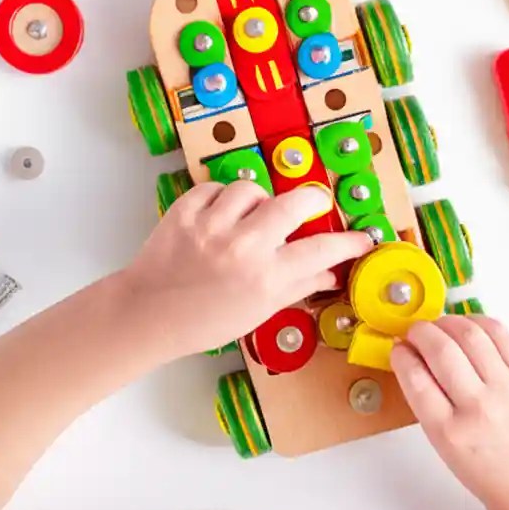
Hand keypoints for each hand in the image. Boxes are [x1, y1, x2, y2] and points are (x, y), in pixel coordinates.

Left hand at [120, 181, 373, 358]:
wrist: (148, 314)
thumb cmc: (205, 321)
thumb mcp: (258, 312)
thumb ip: (296, 287)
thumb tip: (329, 273)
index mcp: (266, 278)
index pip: (323, 249)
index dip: (349, 241)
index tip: (360, 237)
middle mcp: (243, 247)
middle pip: (295, 203)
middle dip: (313, 200)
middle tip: (313, 206)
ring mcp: (212, 226)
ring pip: (252, 189)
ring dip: (258, 200)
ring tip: (252, 217)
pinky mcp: (185, 211)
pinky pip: (215, 188)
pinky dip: (221, 198)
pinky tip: (221, 215)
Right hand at [391, 316, 508, 509]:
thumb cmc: (483, 465)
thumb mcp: (441, 443)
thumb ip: (425, 400)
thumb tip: (410, 354)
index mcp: (449, 432)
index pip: (415, 378)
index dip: (401, 354)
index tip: (398, 348)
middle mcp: (479, 407)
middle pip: (440, 349)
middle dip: (420, 332)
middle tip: (414, 332)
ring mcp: (506, 388)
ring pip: (469, 333)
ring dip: (446, 322)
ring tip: (439, 327)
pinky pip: (499, 332)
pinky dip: (476, 321)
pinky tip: (466, 326)